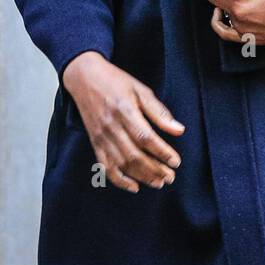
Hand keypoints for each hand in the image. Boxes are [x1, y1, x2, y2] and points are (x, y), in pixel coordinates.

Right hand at [61, 51, 184, 193]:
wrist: (85, 78)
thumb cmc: (116, 82)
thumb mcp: (141, 90)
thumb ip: (159, 112)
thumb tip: (179, 130)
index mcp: (125, 111)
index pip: (145, 138)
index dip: (162, 152)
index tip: (176, 162)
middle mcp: (111, 127)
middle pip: (134, 155)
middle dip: (154, 170)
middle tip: (170, 177)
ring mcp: (101, 137)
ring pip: (122, 164)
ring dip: (141, 177)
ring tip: (158, 183)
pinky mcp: (94, 143)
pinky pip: (105, 167)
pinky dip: (119, 180)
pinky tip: (134, 187)